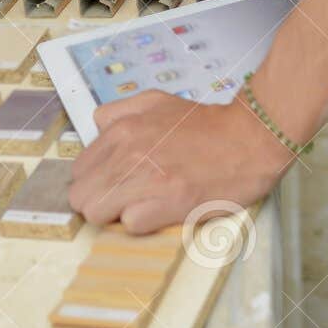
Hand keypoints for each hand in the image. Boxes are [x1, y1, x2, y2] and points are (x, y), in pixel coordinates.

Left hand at [68, 90, 290, 234]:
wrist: (249, 139)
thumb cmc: (205, 124)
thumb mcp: (156, 101)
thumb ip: (119, 111)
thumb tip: (97, 129)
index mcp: (120, 129)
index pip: (78, 171)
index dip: (95, 182)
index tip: (113, 185)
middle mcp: (127, 153)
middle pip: (80, 197)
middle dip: (99, 202)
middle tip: (125, 200)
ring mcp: (146, 178)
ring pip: (96, 213)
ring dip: (116, 215)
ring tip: (142, 206)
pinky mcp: (167, 202)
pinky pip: (130, 225)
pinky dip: (142, 223)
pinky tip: (160, 211)